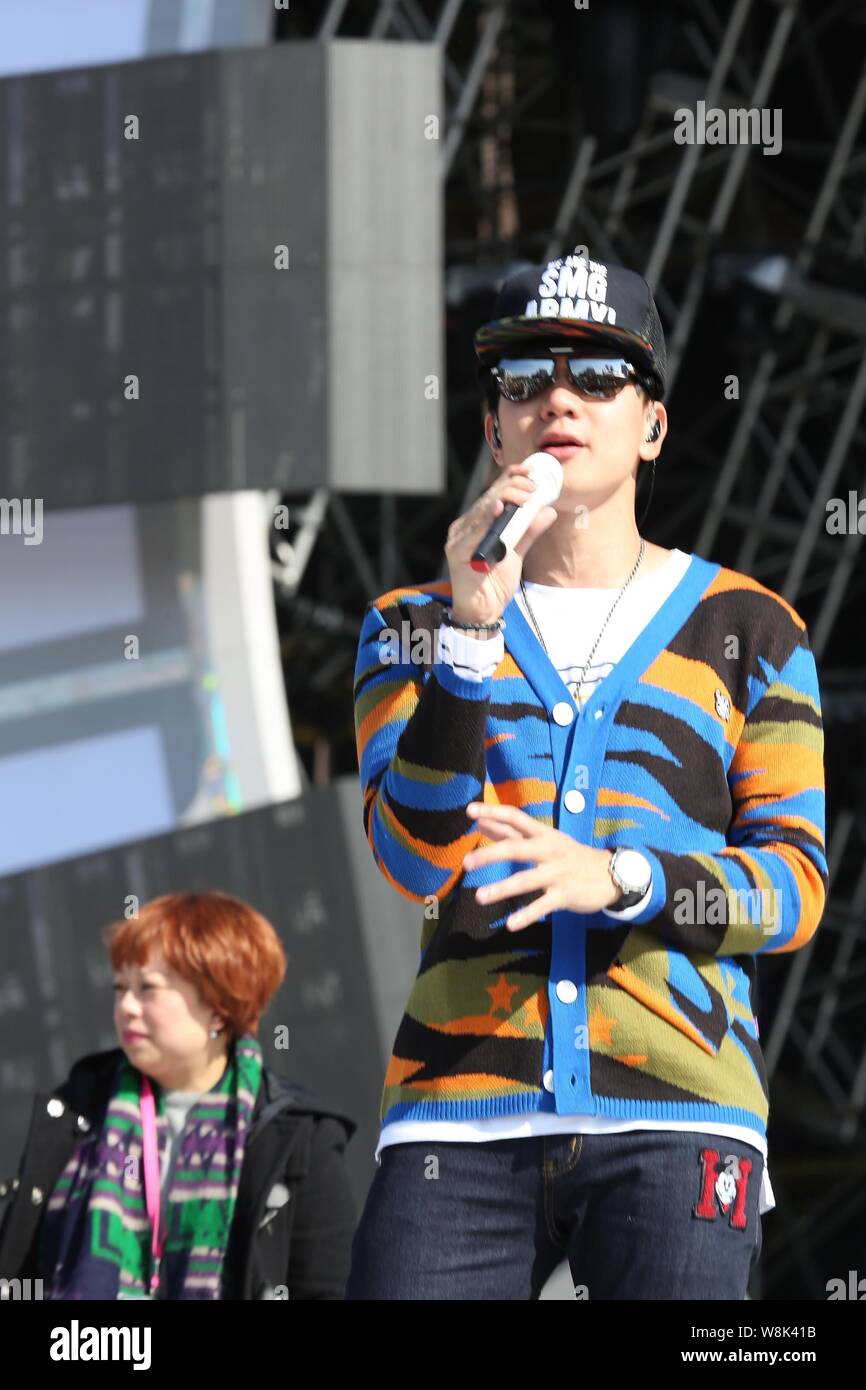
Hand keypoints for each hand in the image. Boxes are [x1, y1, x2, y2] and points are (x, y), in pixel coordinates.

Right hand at [445, 463, 557, 625]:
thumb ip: (529, 532)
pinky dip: (487, 519)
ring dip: (505, 498)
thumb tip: (548, 511)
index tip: (530, 471)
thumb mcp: (517, 553)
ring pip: (483, 510)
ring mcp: (458, 538)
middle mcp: (465, 527)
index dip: (510, 479)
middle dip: (512, 486)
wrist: (484, 612)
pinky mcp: (456, 551)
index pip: (494, 495)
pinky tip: (499, 509)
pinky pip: (474, 531)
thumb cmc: (496, 583)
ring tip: (525, 492)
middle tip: (533, 483)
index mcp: (477, 524)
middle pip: (489, 499)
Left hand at [463, 802, 620, 928]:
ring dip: (502, 889)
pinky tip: (510, 924)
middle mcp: (549, 850)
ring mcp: (558, 873)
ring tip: (480, 897)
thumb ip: (511, 832)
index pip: (516, 818)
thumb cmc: (569, 855)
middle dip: (491, 855)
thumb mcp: (544, 840)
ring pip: (526, 880)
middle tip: (467, 863)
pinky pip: (543, 905)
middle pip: (517, 848)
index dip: (493, 812)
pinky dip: (527, 915)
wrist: (611, 874)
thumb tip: (481, 822)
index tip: (470, 811)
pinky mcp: (565, 894)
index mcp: (543, 834)